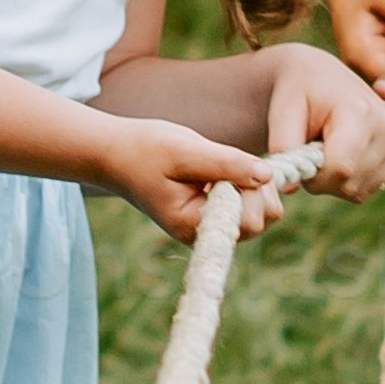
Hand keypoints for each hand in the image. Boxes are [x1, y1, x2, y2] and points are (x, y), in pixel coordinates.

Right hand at [90, 115, 287, 246]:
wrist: (116, 154)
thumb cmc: (144, 150)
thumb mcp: (186, 151)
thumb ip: (227, 164)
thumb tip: (267, 176)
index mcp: (194, 225)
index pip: (251, 220)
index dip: (251, 190)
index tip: (227, 164)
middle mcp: (205, 233)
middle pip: (262, 220)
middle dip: (255, 188)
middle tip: (226, 162)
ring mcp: (210, 226)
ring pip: (260, 213)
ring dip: (251, 185)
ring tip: (219, 166)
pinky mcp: (213, 215)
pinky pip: (248, 205)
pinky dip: (245, 185)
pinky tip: (219, 171)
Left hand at [258, 45, 384, 196]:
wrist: (322, 76)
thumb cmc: (299, 91)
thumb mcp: (282, 110)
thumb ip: (282, 146)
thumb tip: (290, 188)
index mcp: (360, 110)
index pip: (341, 168)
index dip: (314, 178)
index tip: (300, 161)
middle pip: (351, 184)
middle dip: (321, 180)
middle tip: (309, 152)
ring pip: (361, 191)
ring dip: (335, 182)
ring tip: (325, 150)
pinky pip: (370, 188)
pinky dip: (349, 181)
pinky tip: (341, 156)